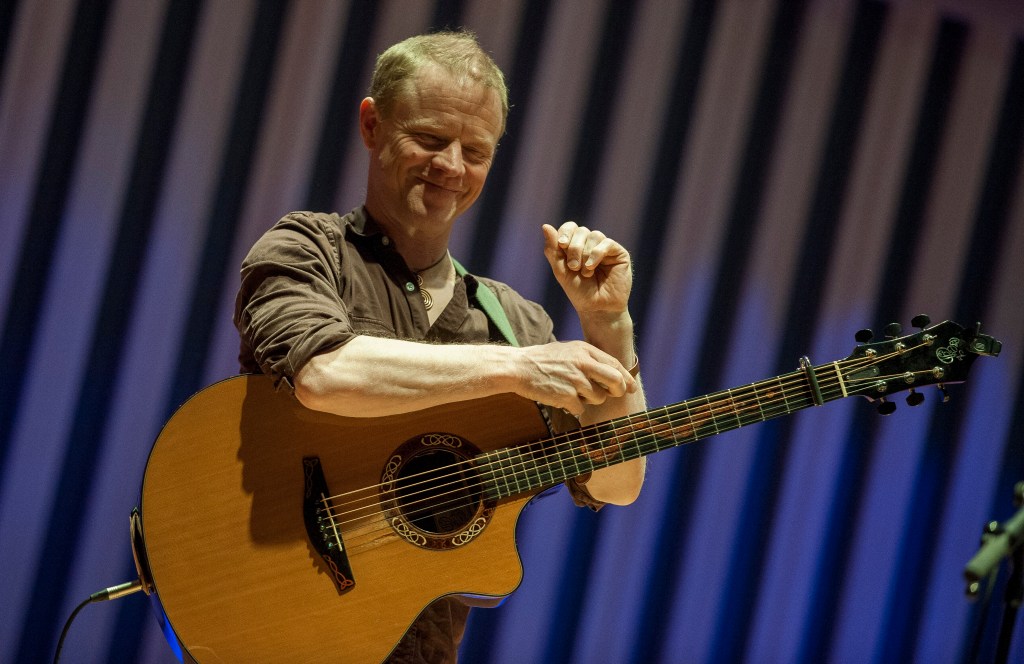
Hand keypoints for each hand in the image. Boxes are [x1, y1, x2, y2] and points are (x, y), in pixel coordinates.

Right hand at [515, 340, 636, 416]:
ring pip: (598, 398)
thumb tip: (614, 373)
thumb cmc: (544, 360)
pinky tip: (560, 397)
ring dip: (589, 399)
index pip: (615, 365)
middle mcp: (583, 364)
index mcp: (585, 350)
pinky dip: (573, 407)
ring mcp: (575, 380)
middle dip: (618, 391)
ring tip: (571, 391)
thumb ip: (589, 359)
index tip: (631, 388)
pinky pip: (580, 408)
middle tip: (613, 395)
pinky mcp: (566, 396)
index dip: (626, 378)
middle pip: (615, 381)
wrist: (519, 367)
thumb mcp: (569, 351)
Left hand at [542, 222, 631, 315]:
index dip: (565, 233)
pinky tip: (592, 267)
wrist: (598, 309)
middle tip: (573, 267)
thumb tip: (545, 226)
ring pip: (594, 235)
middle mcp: (591, 245)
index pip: (570, 228)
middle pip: (580, 230)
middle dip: (574, 248)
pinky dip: (596, 254)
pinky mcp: (619, 254)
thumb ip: (553, 250)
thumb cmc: (579, 293)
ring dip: (585, 254)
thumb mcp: (561, 271)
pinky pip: (606, 243)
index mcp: (576, 246)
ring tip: (585, 272)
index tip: (561, 245)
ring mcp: (605, 248)